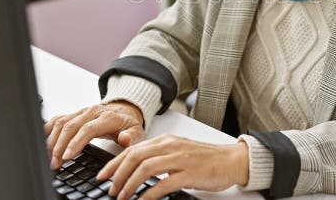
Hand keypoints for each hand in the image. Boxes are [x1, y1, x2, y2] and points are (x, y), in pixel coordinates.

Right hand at [44, 100, 144, 169]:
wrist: (125, 108)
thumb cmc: (128, 122)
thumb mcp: (137, 130)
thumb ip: (131, 136)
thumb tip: (125, 139)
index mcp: (107, 117)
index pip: (88, 129)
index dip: (76, 142)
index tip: (67, 156)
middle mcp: (92, 112)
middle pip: (71, 126)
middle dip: (59, 145)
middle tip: (55, 163)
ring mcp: (81, 111)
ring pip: (62, 122)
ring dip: (52, 140)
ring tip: (50, 158)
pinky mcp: (74, 113)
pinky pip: (58, 119)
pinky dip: (48, 129)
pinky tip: (43, 141)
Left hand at [96, 134, 248, 199]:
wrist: (232, 160)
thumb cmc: (206, 159)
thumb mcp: (179, 152)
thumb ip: (159, 157)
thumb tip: (135, 170)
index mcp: (166, 140)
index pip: (133, 149)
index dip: (115, 162)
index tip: (103, 175)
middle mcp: (171, 146)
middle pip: (135, 157)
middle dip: (118, 174)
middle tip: (110, 189)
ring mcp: (180, 159)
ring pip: (146, 168)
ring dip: (130, 184)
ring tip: (122, 197)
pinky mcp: (189, 173)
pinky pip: (163, 184)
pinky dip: (149, 194)